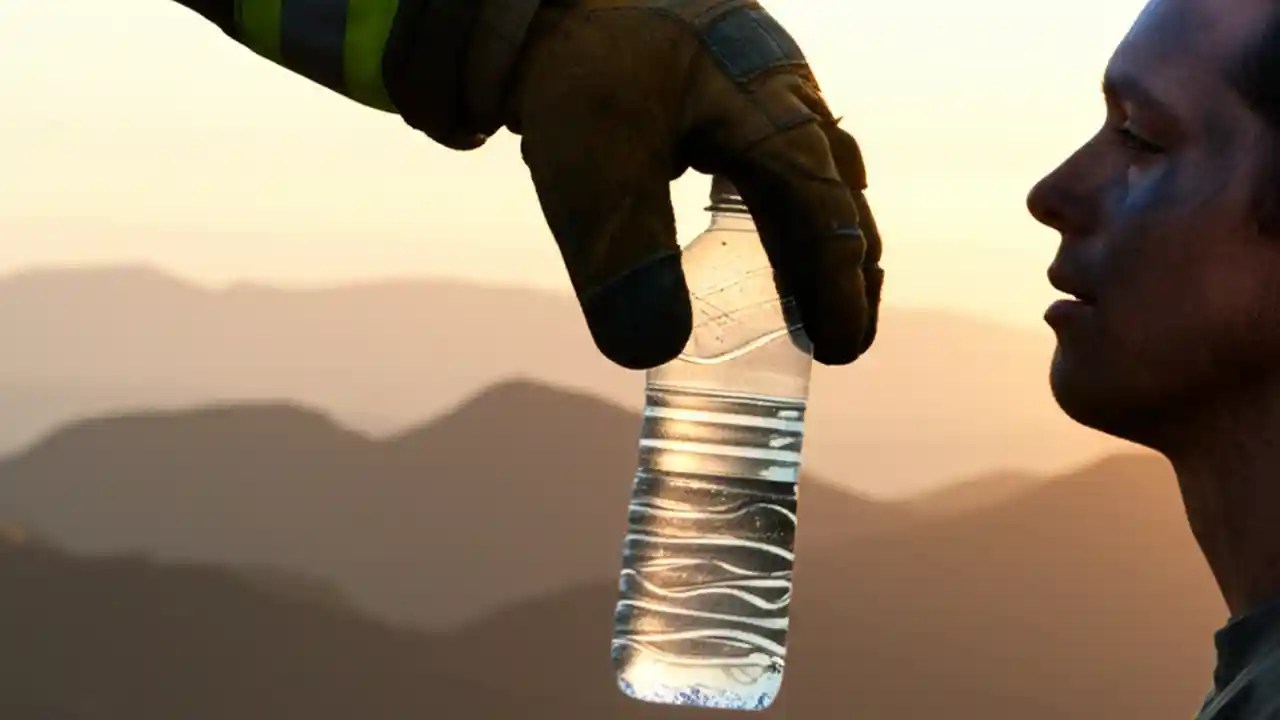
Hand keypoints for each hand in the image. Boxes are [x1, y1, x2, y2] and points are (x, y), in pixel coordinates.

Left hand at [503, 0, 882, 369]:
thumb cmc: (578, 73)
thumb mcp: (590, 175)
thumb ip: (621, 263)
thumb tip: (653, 352)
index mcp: (765, 107)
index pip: (821, 209)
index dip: (836, 284)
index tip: (838, 348)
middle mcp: (783, 92)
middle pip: (839, 192)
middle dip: (848, 270)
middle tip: (842, 343)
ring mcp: (766, 84)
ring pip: (822, 173)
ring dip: (826, 242)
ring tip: (821, 305)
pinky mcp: (738, 89)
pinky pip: (789, 156)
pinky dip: (795, 211)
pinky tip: (774, 242)